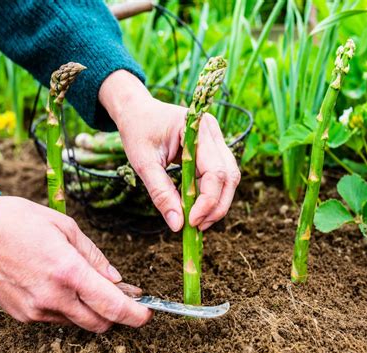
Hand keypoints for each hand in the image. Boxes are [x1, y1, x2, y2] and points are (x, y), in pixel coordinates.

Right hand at [0, 196, 152, 331]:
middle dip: (115, 314)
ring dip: (90, 309)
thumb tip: (116, 279)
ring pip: (78, 322)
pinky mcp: (24, 316)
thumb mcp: (67, 228)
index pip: (112, 305)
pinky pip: (57, 319)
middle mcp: (54, 297)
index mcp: (68, 271)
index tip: (146, 313)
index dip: (135, 314)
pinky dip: (68, 308)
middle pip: (99, 323)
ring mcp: (37, 310)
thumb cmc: (22, 223)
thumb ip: (94, 257)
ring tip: (85, 284)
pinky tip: (61, 286)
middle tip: (120, 296)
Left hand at [99, 71, 240, 231]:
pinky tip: (195, 209)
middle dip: (216, 206)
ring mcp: (216, 141)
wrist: (137, 111)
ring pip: (228, 179)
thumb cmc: (138, 130)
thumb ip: (161, 192)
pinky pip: (218, 177)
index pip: (215, 171)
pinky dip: (210, 195)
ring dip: (216, 203)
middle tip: (197, 227)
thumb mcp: (143, 162)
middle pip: (229, 176)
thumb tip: (178, 225)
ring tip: (196, 222)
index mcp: (198, 128)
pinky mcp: (212, 151)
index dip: (207, 201)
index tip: (191, 222)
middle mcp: (213, 133)